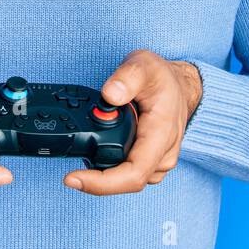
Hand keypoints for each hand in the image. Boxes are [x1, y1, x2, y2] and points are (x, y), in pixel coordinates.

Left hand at [64, 50, 201, 194]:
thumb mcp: (145, 64)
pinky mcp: (152, 163)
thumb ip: (127, 77)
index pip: (134, 173)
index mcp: (162, 134)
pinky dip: (110, 172)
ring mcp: (159, 161)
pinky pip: (129, 175)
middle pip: (127, 182)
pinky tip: (95, 157)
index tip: (74, 178)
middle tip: (70, 172)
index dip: (103, 183)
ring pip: (127, 181)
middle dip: (95, 181)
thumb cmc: (162, 77)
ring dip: (102, 177)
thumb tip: (109, 95)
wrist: (179, 86)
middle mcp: (163, 154)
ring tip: (83, 157)